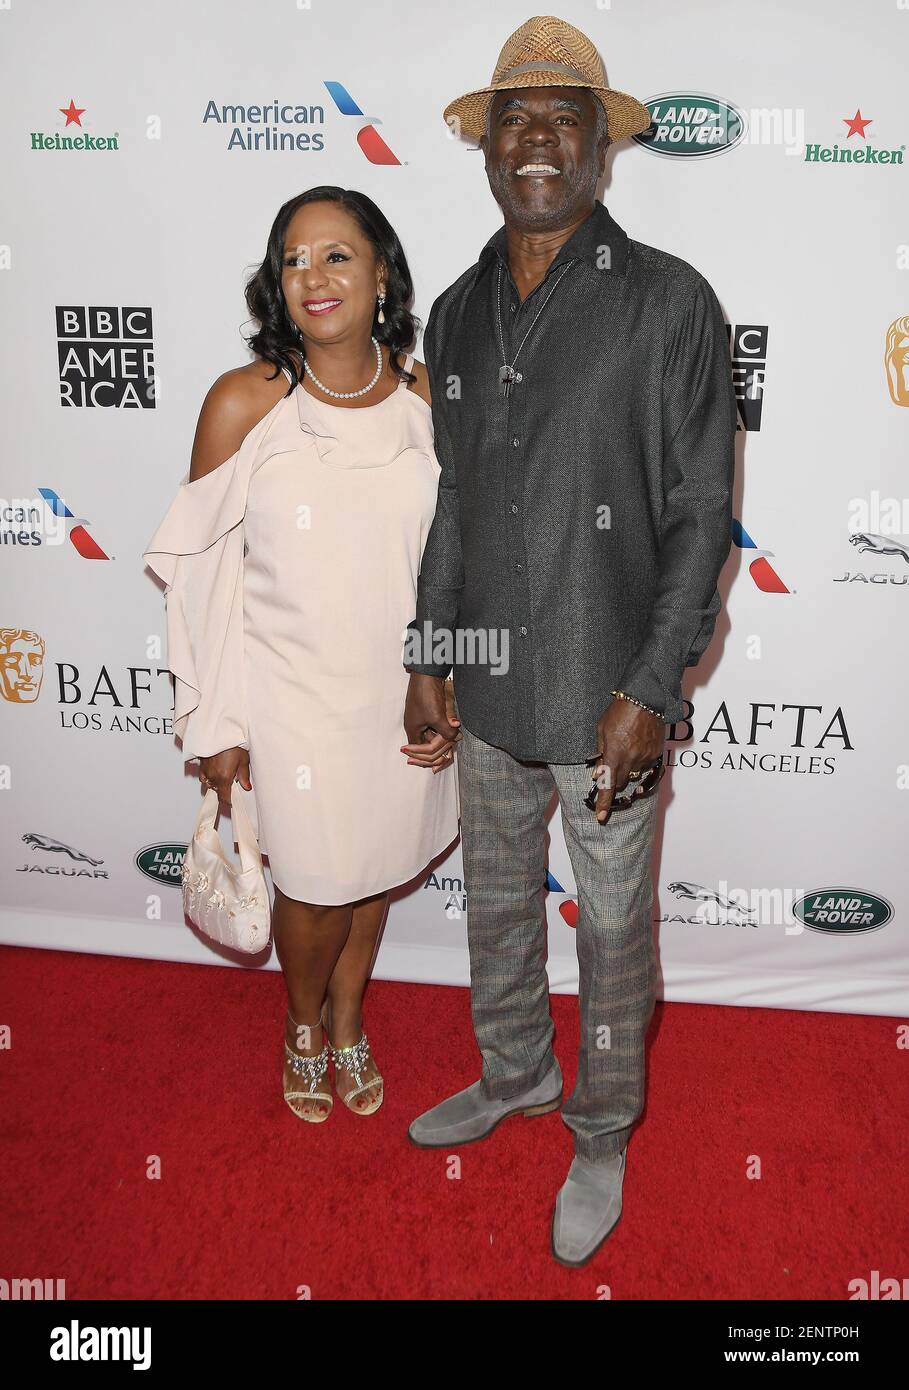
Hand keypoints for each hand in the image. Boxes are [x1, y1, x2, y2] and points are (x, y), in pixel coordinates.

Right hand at [198, 746, 251, 803]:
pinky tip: (215, 769)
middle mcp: (212, 776)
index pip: (224, 798)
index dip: (229, 801)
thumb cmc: (232, 743)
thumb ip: (244, 776)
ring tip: (224, 773)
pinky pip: (203, 775)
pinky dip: (208, 775)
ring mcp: (205, 770)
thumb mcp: (243, 760)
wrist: (220, 729)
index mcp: (223, 778)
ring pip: (209, 783)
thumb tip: (246, 787)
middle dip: (224, 789)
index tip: (232, 800)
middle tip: (232, 781)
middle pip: (216, 790)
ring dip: (216, 782)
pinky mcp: (200, 764)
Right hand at [401, 674, 460, 773]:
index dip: (432, 758)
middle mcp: (416, 726)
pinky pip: (439, 724)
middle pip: (428, 745)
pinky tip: (455, 724)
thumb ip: (447, 732)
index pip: (421, 752)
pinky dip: (447, 727)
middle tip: (451, 752)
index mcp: (413, 730)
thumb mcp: (437, 717)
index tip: (445, 759)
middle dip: (440, 748)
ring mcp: (423, 718)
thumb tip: (456, 738)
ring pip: (435, 734)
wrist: (427, 673)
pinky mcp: (430, 710)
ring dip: (445, 737)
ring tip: (456, 736)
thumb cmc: (426, 694)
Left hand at [591, 697, 663, 823]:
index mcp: (615, 754)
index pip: (608, 785)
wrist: (645, 699)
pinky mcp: (657, 753)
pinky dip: (640, 762)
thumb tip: (598, 774)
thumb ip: (601, 753)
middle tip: (611, 765)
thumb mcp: (602, 730)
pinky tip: (638, 747)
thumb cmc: (619, 712)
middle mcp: (632, 759)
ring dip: (628, 768)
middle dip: (614, 779)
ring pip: (634, 774)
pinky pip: (647, 766)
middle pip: (621, 783)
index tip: (600, 817)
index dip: (604, 803)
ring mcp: (646, 757)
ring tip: (626, 747)